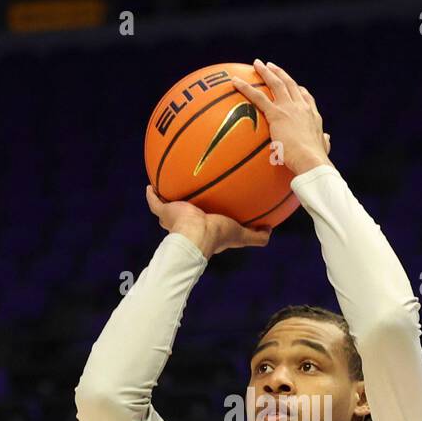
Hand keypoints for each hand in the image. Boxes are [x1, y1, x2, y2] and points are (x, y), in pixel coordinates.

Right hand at [145, 185, 271, 256]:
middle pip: (184, 217)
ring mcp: (173, 219)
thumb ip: (256, 235)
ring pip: (168, 208)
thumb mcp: (241, 234)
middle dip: (184, 210)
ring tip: (168, 186)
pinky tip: (150, 185)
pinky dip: (151, 194)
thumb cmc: (217, 234)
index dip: (206, 220)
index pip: (204, 225)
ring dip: (168, 200)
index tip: (209, 213)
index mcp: (203, 230)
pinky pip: (155, 201)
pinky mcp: (164, 211)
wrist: (195, 234)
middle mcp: (186, 226)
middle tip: (187, 199)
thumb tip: (270, 231)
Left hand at [230, 60, 332, 176]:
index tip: (295, 86)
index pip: (305, 98)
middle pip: (290, 84)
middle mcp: (301, 107)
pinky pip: (258, 97)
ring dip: (265, 72)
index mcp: (313, 116)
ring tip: (257, 64)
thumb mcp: (323, 148)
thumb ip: (324, 142)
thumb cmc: (315, 160)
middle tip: (271, 66)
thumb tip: (327, 139)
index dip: (299, 91)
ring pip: (276, 84)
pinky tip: (235, 82)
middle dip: (280, 73)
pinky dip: (246, 88)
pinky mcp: (276, 113)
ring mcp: (289, 108)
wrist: (311, 160)